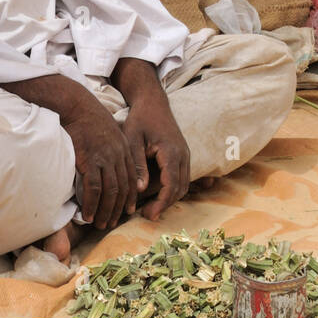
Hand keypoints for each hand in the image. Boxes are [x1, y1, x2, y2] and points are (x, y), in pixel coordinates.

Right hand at [60, 97, 136, 228]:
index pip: (131, 179)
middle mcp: (118, 156)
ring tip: (100, 224)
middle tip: (111, 224)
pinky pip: (94, 188)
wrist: (77, 106)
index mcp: (124, 150)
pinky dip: (92, 204)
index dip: (130, 197)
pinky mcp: (91, 161)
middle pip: (123, 189)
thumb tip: (108, 166)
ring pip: (111, 192)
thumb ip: (112, 150)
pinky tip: (88, 215)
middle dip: (118, 210)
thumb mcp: (109, 133)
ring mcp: (106, 159)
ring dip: (106, 211)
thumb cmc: (89, 119)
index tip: (128, 211)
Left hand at [121, 93, 190, 220]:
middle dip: (165, 204)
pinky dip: (172, 189)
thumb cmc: (140, 119)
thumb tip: (141, 190)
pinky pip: (182, 177)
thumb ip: (138, 164)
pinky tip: (157, 195)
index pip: (171, 185)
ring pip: (183, 184)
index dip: (161, 203)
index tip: (149, 215)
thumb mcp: (132, 140)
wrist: (152, 102)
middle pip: (180, 188)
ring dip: (170, 198)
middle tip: (146, 215)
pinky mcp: (183, 154)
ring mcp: (185, 154)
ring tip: (150, 208)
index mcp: (171, 152)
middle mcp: (183, 154)